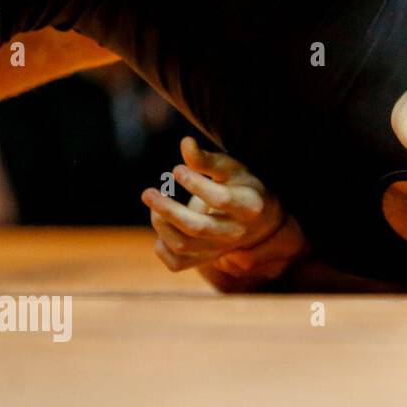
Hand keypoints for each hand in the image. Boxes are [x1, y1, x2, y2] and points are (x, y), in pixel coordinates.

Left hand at [140, 137, 301, 280]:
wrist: (258, 222)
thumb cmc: (241, 187)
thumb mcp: (232, 170)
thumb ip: (208, 159)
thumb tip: (185, 143)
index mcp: (250, 207)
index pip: (220, 199)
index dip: (195, 184)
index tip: (176, 170)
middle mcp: (236, 233)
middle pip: (197, 227)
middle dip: (168, 210)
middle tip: (148, 192)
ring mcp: (220, 250)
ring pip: (183, 246)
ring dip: (161, 224)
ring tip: (154, 201)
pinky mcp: (204, 260)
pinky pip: (176, 263)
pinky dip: (160, 247)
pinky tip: (162, 225)